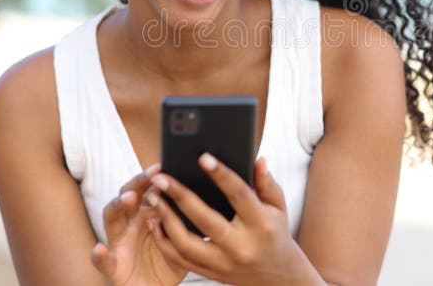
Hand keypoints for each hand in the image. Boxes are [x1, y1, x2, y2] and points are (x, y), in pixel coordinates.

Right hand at [91, 164, 188, 285]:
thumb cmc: (170, 261)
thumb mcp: (184, 238)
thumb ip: (191, 219)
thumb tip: (214, 196)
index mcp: (146, 214)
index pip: (146, 189)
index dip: (152, 177)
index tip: (164, 165)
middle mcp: (131, 223)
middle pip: (128, 196)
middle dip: (137, 182)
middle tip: (151, 174)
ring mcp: (119, 243)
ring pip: (111, 218)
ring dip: (118, 205)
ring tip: (129, 198)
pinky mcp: (114, 266)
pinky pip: (102, 260)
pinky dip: (98, 254)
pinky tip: (100, 248)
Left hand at [145, 155, 321, 285]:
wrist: (279, 277)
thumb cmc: (276, 234)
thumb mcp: (278, 207)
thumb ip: (267, 183)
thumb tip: (258, 159)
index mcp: (260, 225)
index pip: (239, 195)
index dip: (221, 175)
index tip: (203, 158)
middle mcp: (241, 246)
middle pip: (205, 219)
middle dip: (180, 196)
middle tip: (161, 178)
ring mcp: (224, 263)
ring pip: (186, 243)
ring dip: (166, 219)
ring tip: (153, 197)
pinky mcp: (211, 273)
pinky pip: (181, 259)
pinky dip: (164, 240)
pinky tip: (155, 221)